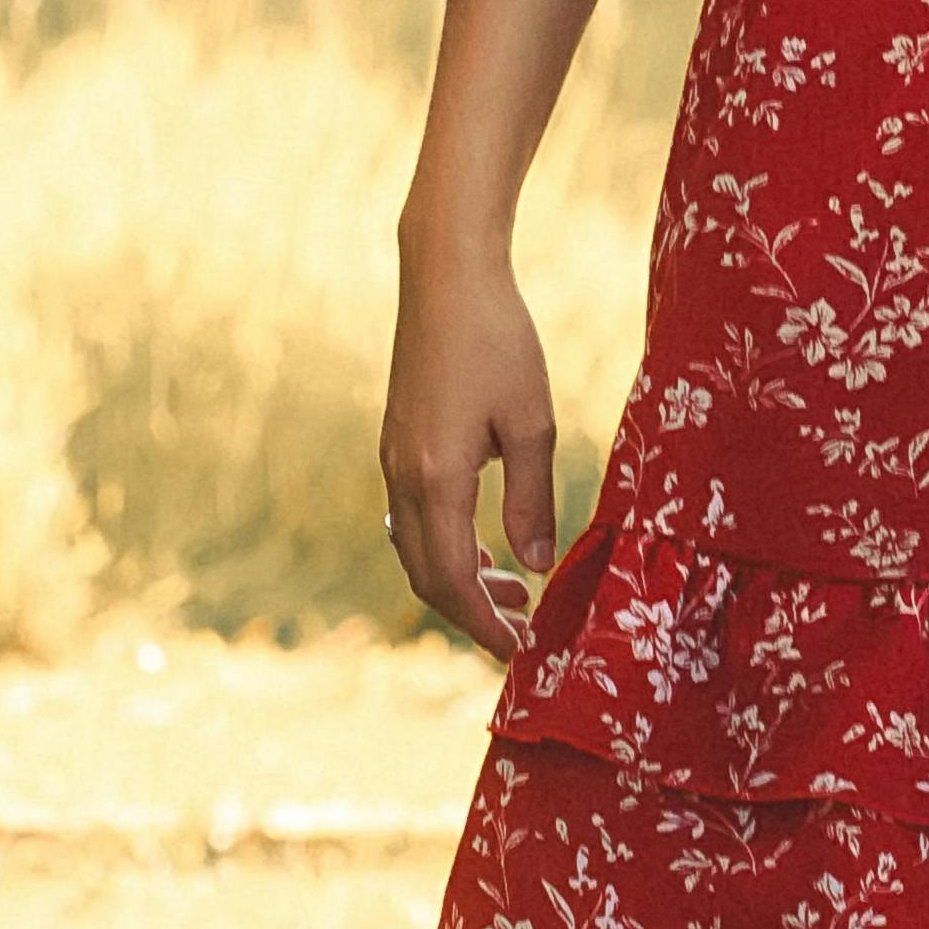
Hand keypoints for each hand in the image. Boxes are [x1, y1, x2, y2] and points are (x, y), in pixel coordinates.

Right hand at [380, 223, 559, 662]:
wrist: (445, 275)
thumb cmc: (498, 340)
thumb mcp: (532, 423)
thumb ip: (532, 501)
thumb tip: (535, 568)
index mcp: (436, 479)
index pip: (452, 580)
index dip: (483, 625)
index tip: (519, 652)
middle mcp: (403, 477)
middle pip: (427, 574)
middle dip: (472, 613)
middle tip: (523, 631)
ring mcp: (394, 459)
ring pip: (416, 547)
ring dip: (460, 580)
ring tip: (515, 592)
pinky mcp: (398, 442)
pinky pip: (414, 518)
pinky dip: (447, 546)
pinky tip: (486, 545)